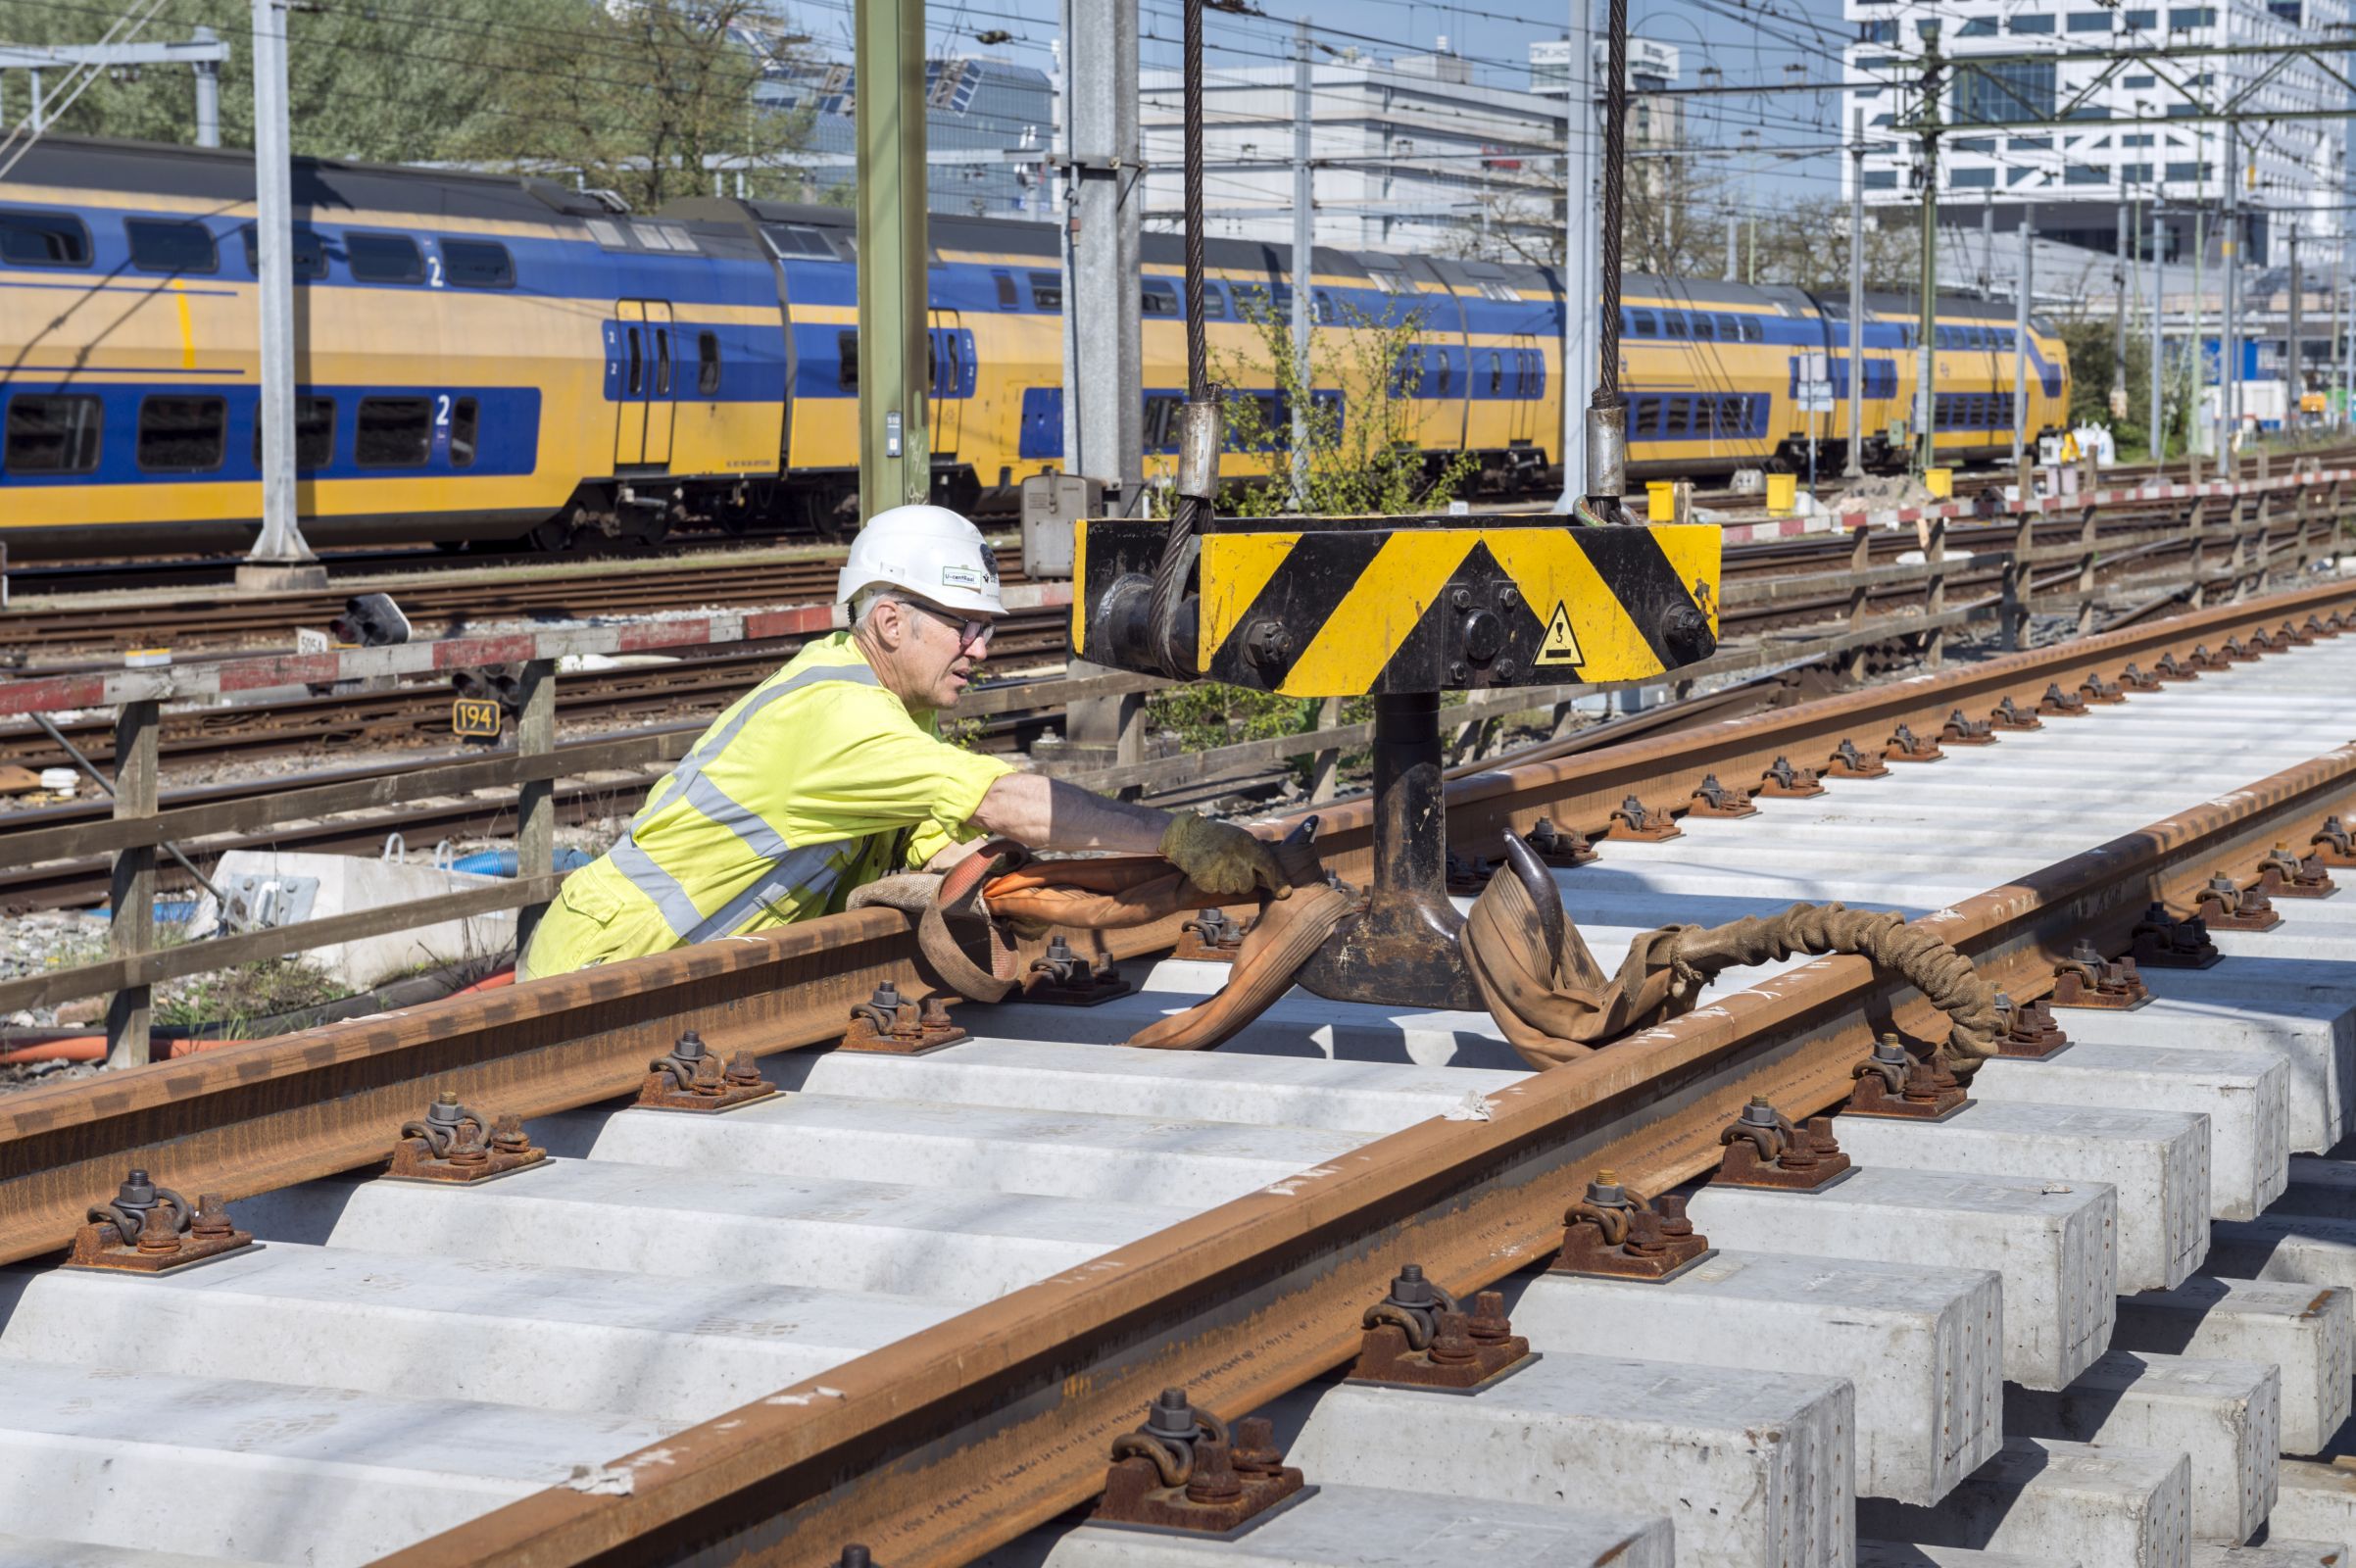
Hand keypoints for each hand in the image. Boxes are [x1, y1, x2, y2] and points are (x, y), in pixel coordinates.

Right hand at [1159, 811, 1289, 898]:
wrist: (1186, 836)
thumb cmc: (1218, 837)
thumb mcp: (1241, 837)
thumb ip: (1257, 854)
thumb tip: (1278, 878)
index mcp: (1247, 845)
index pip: (1269, 866)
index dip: (1279, 882)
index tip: (1285, 893)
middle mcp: (1236, 859)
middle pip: (1247, 885)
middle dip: (1242, 879)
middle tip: (1231, 864)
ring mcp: (1220, 872)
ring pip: (1231, 889)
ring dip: (1227, 881)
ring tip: (1217, 864)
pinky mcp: (1206, 882)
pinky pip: (1216, 890)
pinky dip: (1213, 882)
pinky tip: (1207, 868)